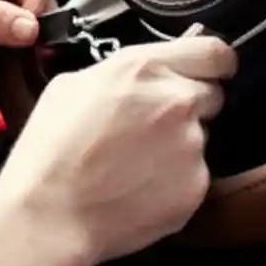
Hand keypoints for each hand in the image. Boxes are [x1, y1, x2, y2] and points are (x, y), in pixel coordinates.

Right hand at [0, 34, 237, 265]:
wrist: (50, 213)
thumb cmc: (51, 151)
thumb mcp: (73, 85)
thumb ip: (120, 72)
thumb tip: (139, 75)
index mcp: (147, 68)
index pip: (214, 51)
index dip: (215, 63)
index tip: (211, 72)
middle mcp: (178, 101)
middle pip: (212, 95)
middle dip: (191, 107)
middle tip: (153, 127)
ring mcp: (191, 144)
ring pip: (200, 137)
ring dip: (178, 146)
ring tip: (135, 163)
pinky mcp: (196, 184)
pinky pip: (195, 175)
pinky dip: (175, 181)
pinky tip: (140, 187)